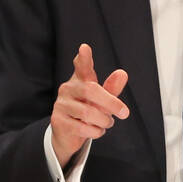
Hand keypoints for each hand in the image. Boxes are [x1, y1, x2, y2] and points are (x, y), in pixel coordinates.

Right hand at [50, 44, 128, 168]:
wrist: (68, 134)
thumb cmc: (88, 111)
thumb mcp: (102, 100)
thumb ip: (112, 88)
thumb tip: (122, 73)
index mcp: (80, 80)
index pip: (82, 67)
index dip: (84, 58)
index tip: (84, 47)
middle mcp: (68, 89)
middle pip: (91, 90)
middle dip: (111, 103)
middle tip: (125, 113)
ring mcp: (61, 104)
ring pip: (88, 113)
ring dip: (104, 121)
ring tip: (107, 123)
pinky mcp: (58, 120)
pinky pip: (83, 128)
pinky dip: (96, 131)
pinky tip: (96, 130)